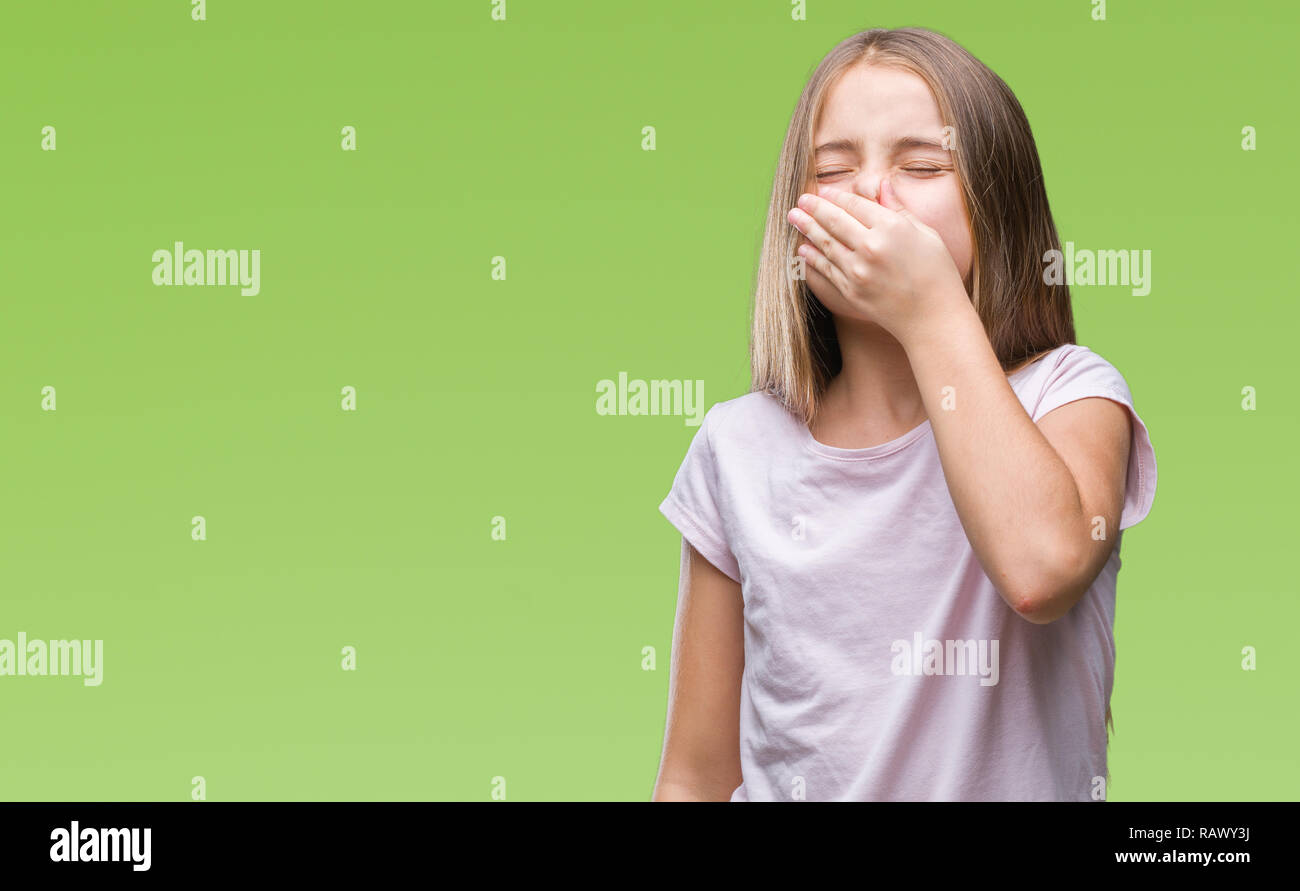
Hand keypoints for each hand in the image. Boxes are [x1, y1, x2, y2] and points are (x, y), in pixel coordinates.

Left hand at [787, 177, 967, 345]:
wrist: (933, 318)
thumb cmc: (937, 273)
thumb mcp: (926, 233)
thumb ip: (898, 209)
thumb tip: (882, 184)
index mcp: (892, 227)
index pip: (855, 205)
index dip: (836, 196)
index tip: (824, 190)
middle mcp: (871, 247)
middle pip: (835, 221)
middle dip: (814, 208)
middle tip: (800, 199)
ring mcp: (858, 271)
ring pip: (825, 244)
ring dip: (806, 228)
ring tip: (793, 217)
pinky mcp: (851, 291)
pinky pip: (826, 269)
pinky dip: (813, 257)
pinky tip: (803, 248)